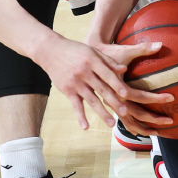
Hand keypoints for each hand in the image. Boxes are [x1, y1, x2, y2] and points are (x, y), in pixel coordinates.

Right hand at [36, 35, 173, 130]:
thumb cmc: (76, 50)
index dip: (117, 85)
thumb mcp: (93, 51)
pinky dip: (80, 116)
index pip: (107, 75)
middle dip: (114, 102)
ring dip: (102, 113)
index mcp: (92, 61)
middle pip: (102, 89)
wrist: (51, 51)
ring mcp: (75, 83)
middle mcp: (84, 73)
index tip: (127, 95)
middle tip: (125, 113)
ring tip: (111, 124)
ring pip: (91, 100)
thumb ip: (108, 61)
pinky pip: (75, 105)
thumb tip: (124, 69)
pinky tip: (86, 127)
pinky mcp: (67, 90)